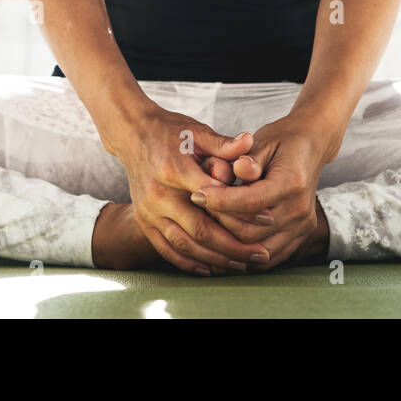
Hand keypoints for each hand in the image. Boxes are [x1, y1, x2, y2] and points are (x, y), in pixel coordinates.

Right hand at [109, 105, 271, 275]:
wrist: (132, 135)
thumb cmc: (171, 132)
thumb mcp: (198, 131)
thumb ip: (224, 143)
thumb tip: (249, 141)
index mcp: (173, 169)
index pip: (213, 197)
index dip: (242, 211)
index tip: (267, 219)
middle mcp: (158, 194)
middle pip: (199, 229)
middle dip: (233, 247)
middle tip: (261, 255)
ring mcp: (148, 212)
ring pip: (184, 245)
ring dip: (215, 259)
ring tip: (243, 266)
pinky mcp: (143, 221)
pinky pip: (166, 249)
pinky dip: (189, 263)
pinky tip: (211, 269)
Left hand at [189, 112, 334, 269]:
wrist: (310, 147)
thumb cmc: (282, 142)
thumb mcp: (264, 141)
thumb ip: (248, 159)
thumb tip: (236, 169)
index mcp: (292, 182)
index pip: (251, 201)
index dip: (220, 201)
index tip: (197, 194)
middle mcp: (300, 209)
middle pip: (251, 231)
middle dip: (221, 221)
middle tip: (201, 208)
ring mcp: (302, 226)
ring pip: (258, 250)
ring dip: (230, 240)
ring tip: (212, 222)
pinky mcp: (300, 236)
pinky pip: (270, 257)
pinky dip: (246, 253)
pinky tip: (227, 238)